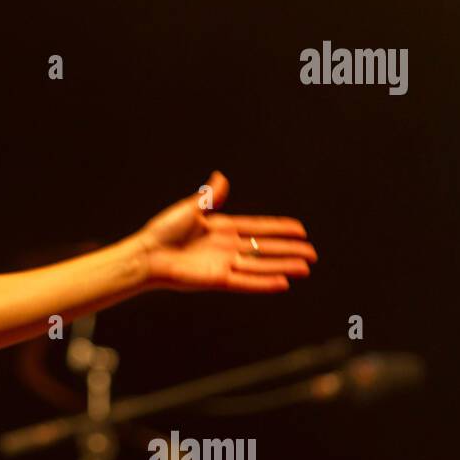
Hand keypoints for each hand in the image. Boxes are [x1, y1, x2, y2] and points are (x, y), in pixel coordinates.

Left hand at [136, 171, 316, 292]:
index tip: (300, 230)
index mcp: (222, 228)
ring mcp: (224, 264)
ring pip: (260, 266)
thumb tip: (221, 177)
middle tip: (312, 253)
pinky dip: (264, 282)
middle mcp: (227, 247)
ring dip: (283, 266)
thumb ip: (209, 196)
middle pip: (265, 248)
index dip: (279, 229)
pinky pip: (246, 281)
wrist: (147, 254)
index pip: (258, 228)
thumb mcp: (190, 208)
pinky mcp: (217, 279)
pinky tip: (283, 282)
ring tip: (305, 268)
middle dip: (289, 250)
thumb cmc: (163, 230)